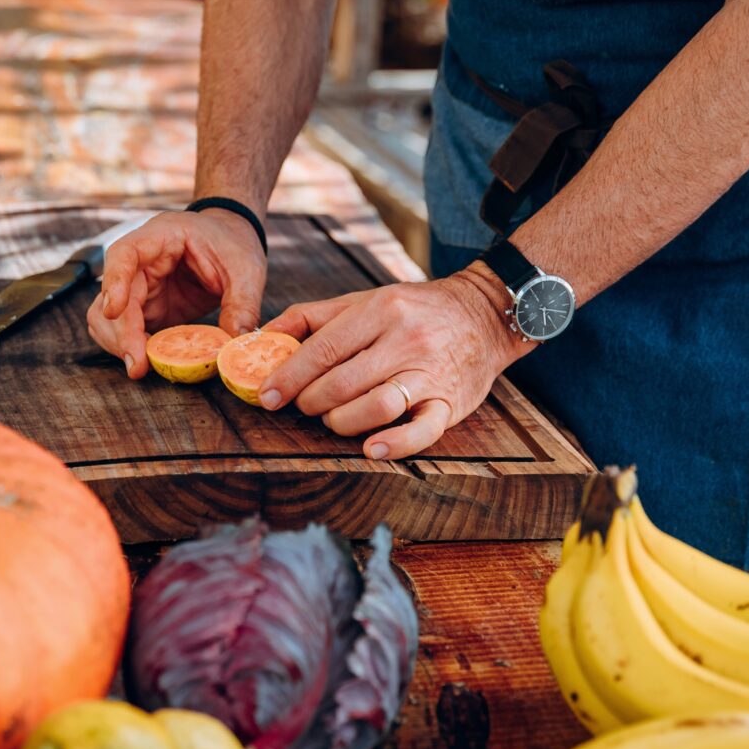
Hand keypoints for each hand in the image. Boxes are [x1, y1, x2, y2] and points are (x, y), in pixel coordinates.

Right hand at [86, 209, 266, 376]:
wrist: (231, 241)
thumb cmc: (233, 244)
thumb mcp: (246, 270)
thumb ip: (242, 304)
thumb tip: (237, 342)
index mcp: (162, 237)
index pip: (124, 254)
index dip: (114, 282)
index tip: (114, 311)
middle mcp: (141, 262)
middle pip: (111, 296)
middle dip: (121, 332)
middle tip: (137, 365)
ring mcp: (140, 287)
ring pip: (107, 317)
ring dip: (118, 342)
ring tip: (140, 366)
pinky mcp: (147, 309)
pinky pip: (126, 330)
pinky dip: (131, 347)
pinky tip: (149, 361)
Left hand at [259, 266, 530, 459]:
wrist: (486, 313)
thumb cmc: (414, 310)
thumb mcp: (365, 299)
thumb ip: (312, 316)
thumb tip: (262, 336)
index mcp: (381, 311)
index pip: (325, 348)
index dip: (289, 376)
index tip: (267, 396)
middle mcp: (407, 340)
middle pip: (344, 382)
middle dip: (312, 401)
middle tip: (304, 406)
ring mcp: (431, 373)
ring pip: (377, 406)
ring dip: (342, 422)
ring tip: (333, 420)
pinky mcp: (452, 403)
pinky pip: (422, 431)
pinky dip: (395, 445)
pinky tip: (371, 449)